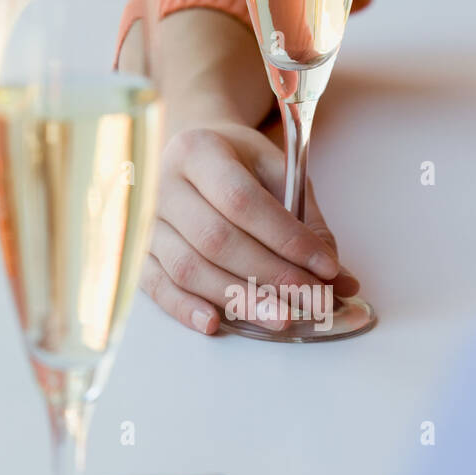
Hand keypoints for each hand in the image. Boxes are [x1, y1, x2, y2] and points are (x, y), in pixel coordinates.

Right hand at [142, 122, 359, 333]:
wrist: (190, 154)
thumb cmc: (238, 164)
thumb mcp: (278, 174)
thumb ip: (309, 223)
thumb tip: (340, 282)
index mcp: (199, 150)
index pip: (242, 201)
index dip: (286, 239)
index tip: (325, 268)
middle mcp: (161, 182)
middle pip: (215, 239)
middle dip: (269, 276)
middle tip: (310, 302)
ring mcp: (142, 220)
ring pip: (187, 267)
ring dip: (237, 299)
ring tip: (280, 319)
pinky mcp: (134, 250)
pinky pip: (155, 285)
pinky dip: (185, 308)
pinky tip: (215, 323)